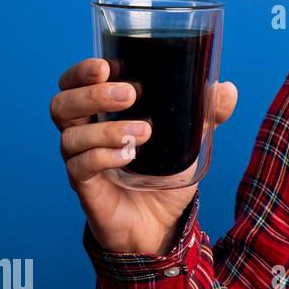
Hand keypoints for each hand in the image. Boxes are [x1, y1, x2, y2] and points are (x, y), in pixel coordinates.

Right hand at [51, 58, 237, 253]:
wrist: (162, 223)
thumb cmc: (165, 175)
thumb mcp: (189, 140)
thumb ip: (205, 113)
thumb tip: (226, 88)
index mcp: (101, 114)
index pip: (72, 84)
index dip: (81, 72)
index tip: (106, 65)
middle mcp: (84, 135)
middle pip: (61, 105)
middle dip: (92, 94)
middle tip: (130, 94)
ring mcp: (81, 162)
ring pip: (70, 136)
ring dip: (107, 129)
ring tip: (145, 132)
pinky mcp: (86, 188)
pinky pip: (79, 167)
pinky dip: (103, 157)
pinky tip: (129, 156)